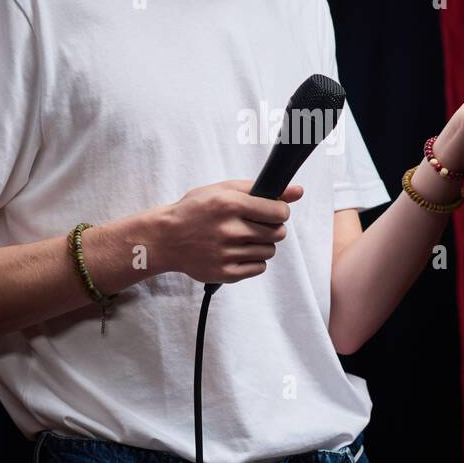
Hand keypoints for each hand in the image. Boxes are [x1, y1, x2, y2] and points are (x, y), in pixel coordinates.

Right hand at [163, 179, 303, 284]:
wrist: (166, 238)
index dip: (280, 211)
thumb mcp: (224, 190)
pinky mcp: (225, 273)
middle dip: (271, 227)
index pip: (279, 212)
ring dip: (261, 244)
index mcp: (230, 204)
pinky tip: (237, 251)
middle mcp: (229, 230)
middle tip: (253, 225)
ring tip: (241, 238)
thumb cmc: (195, 210)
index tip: (272, 211)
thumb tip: (298, 191)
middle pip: (277, 233)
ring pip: (269, 251)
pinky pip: (259, 267)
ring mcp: (226, 254)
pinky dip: (253, 260)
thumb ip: (261, 189)